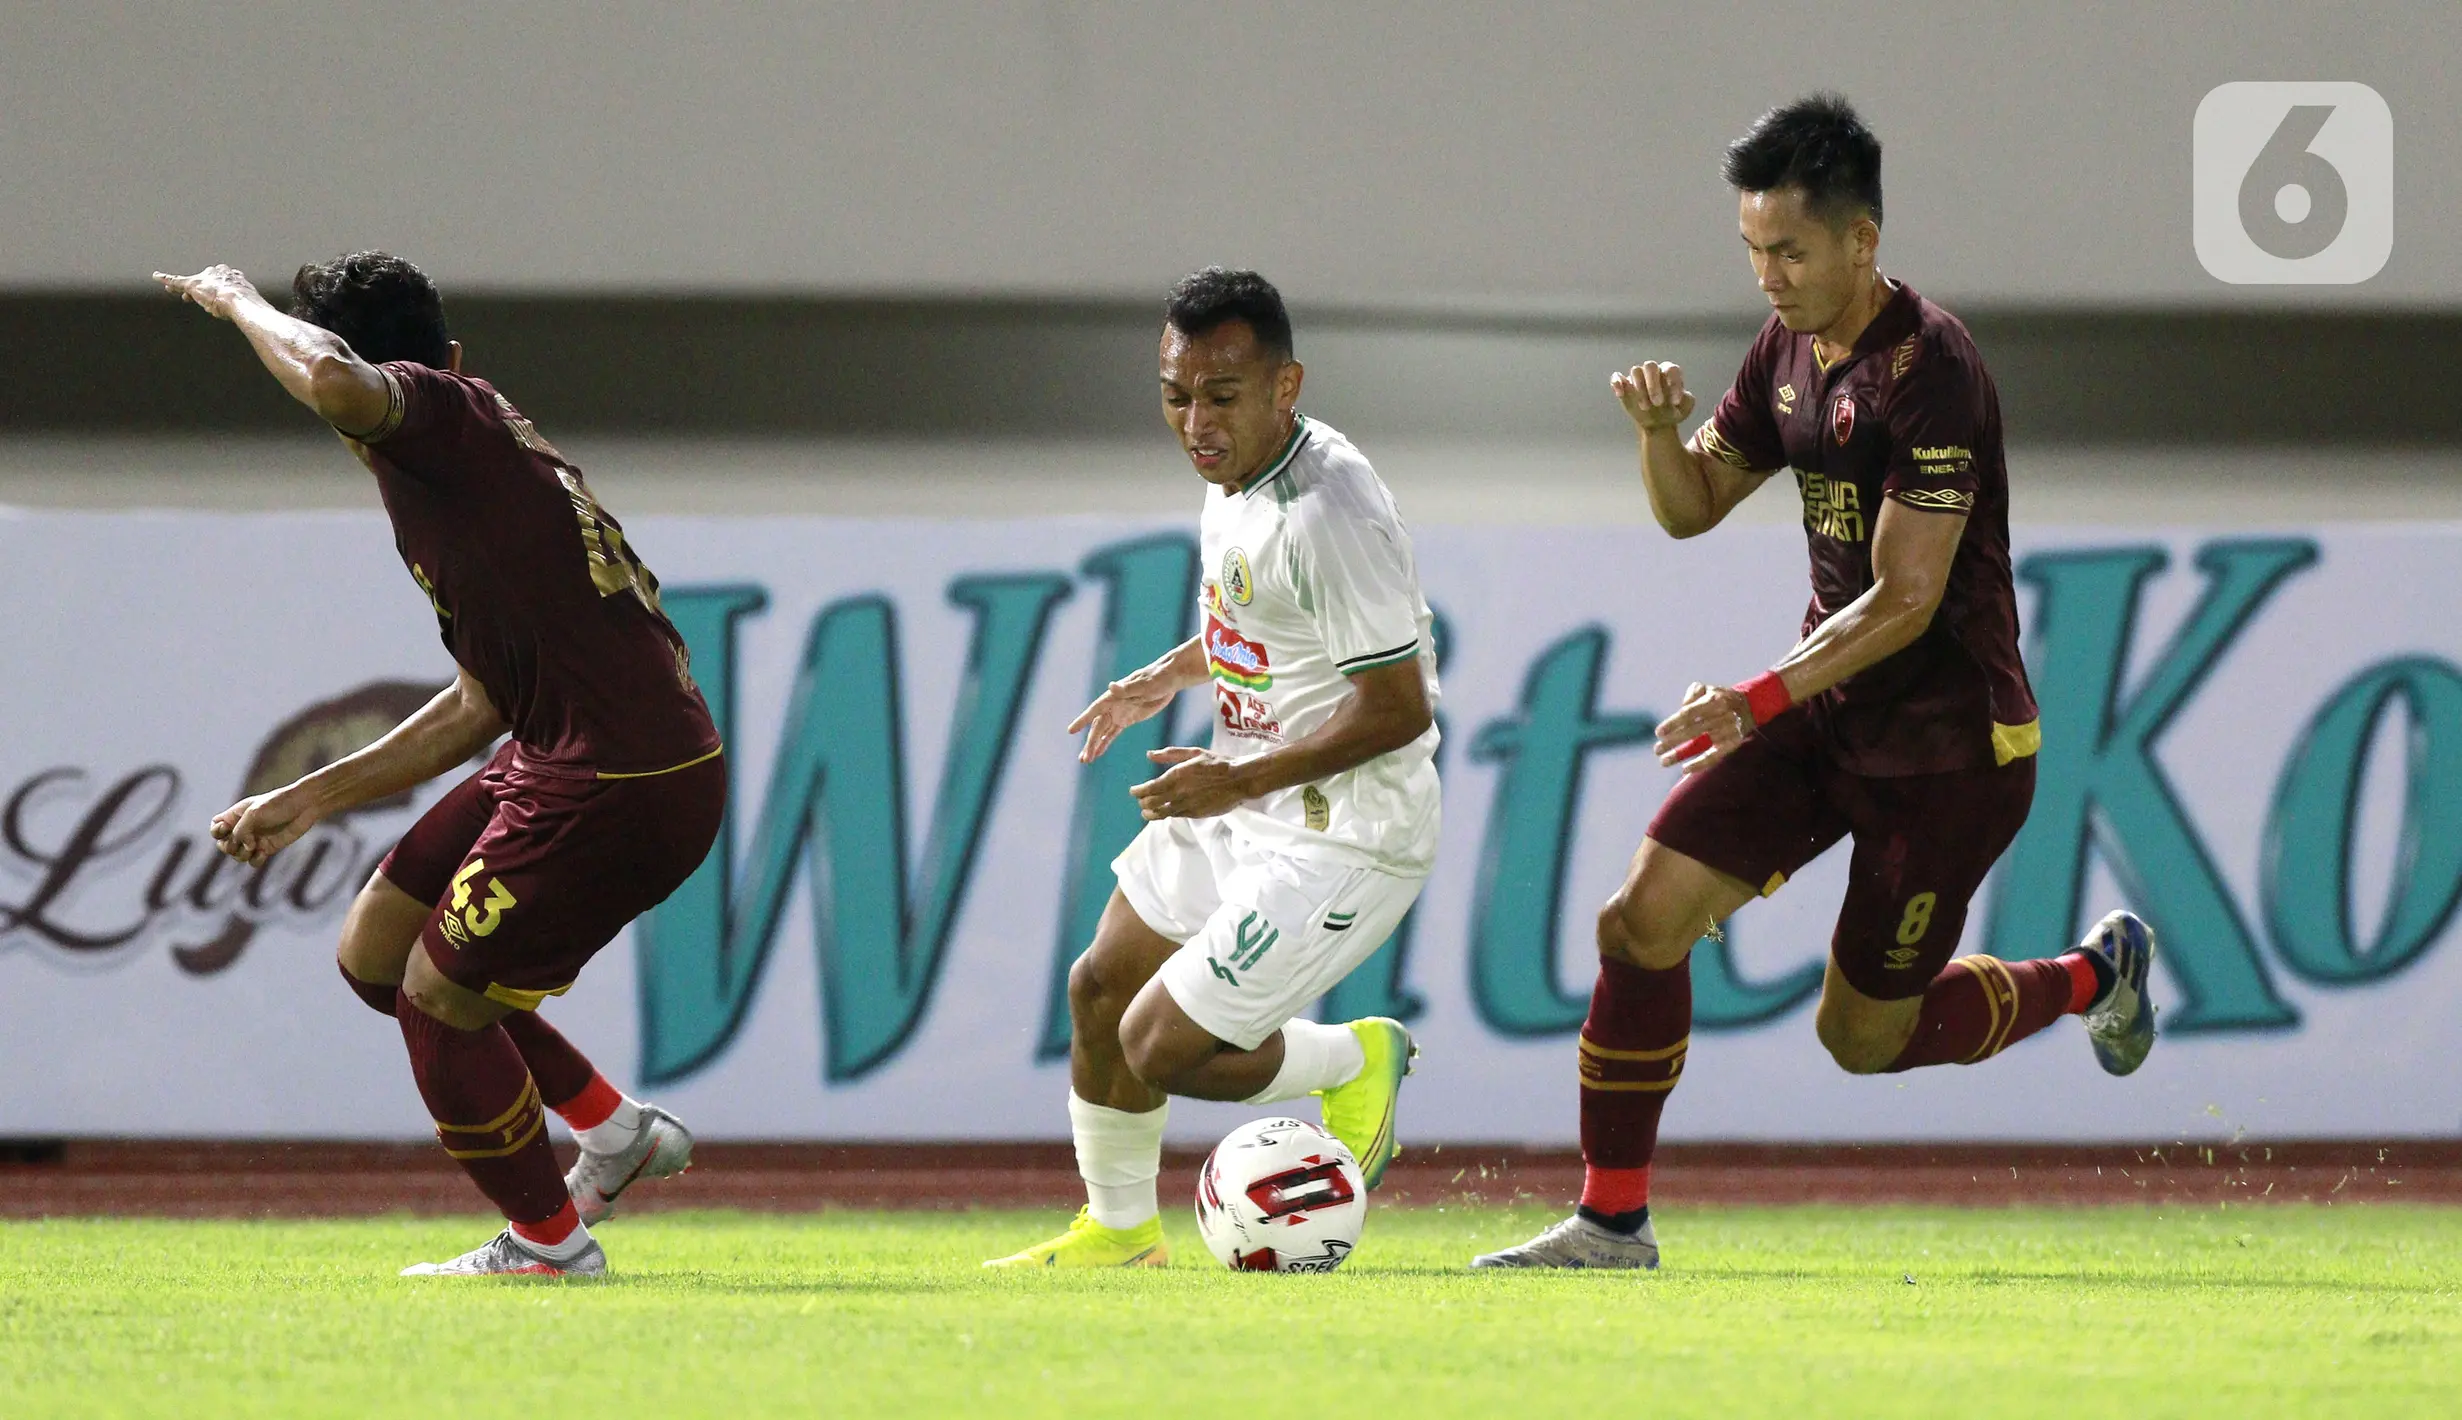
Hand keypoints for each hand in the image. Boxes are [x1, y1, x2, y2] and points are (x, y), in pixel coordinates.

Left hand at [154, 264, 262, 320]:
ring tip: (170, 290)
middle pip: (204, 279)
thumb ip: (257, 312)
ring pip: (190, 281)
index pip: (223, 279)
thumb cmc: (250, 307)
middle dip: (198, 287)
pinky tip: (155, 276)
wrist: (240, 301)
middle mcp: (219, 273)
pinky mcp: (192, 284)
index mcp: (235, 277)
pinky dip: (165, 278)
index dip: (217, 288)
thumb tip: (272, 324)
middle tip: (191, 297)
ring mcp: (206, 278)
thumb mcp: (255, 309)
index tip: (216, 295)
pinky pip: (176, 280)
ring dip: (180, 287)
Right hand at [209, 784, 322, 866]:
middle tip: (243, 842)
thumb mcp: (254, 813)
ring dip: (242, 855)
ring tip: (254, 847)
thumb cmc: (278, 804)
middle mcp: (244, 828)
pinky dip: (256, 860)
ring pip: (238, 855)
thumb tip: (243, 847)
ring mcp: (255, 839)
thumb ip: (242, 830)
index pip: (216, 828)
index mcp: (236, 815)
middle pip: (224, 845)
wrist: (304, 806)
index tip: (227, 828)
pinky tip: (263, 853)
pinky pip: (254, 861)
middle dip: (229, 847)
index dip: (217, 832)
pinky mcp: (268, 847)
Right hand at [1068, 669, 1180, 762]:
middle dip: (1090, 743)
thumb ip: (1126, 688)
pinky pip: (1113, 733)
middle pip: (1098, 727)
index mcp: (1114, 696)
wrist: (1169, 679)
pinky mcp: (1128, 719)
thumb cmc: (1157, 678)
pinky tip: (1098, 753)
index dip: (1083, 720)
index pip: (1095, 710)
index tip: (1071, 731)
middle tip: (1084, 759)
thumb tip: (1111, 686)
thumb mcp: (1144, 684)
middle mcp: (1113, 705)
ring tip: (1085, 760)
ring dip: (1094, 745)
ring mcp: (1119, 713)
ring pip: (1103, 732)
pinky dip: (1105, 743)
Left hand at [1130, 747, 1252, 819]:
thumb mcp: (1193, 753)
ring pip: (1161, 814)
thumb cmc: (1217, 763)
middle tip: (1140, 800)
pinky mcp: (1195, 814)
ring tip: (1146, 812)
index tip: (1133, 791)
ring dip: (1150, 813)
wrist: (1239, 780)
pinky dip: (1166, 814)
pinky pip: (1175, 816)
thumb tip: (1149, 754)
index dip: (1137, 792)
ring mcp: (1186, 805)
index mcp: (1176, 776)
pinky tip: (1165, 811)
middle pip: (1151, 803)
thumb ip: (1170, 754)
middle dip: (1142, 802)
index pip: (1149, 789)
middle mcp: (1178, 793)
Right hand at [1611, 361, 1696, 431]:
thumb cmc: (1672, 412)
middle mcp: (1653, 371)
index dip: (1674, 384)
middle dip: (1654, 385)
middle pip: (1650, 365)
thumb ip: (1688, 401)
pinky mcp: (1624, 386)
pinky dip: (1617, 383)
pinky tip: (1620, 394)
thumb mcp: (1684, 409)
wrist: (1657, 424)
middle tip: (1658, 404)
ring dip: (1639, 388)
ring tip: (1645, 408)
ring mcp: (1638, 377)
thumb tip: (1683, 395)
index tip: (1675, 403)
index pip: (1671, 370)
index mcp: (1669, 372)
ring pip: (1635, 371)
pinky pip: (1617, 378)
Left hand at [1654, 681, 1753, 775]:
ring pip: (1701, 745)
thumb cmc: (1719, 697)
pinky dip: (1700, 764)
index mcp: (1714, 700)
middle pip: (1693, 731)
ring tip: (1663, 761)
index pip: (1689, 713)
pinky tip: (1684, 769)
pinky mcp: (1732, 743)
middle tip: (1657, 749)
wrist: (1749, 706)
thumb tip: (1682, 708)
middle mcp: (1722, 716)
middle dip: (1673, 741)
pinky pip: (1715, 756)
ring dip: (1681, 754)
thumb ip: (1692, 693)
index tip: (1659, 733)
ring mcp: (1728, 731)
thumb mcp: (1707, 688)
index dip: (1673, 723)